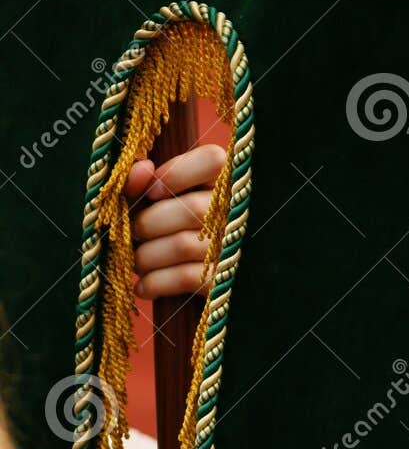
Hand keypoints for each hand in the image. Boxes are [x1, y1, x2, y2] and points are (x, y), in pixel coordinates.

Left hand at [124, 143, 226, 301]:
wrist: (196, 288)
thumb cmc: (169, 231)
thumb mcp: (158, 200)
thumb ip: (142, 179)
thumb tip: (141, 170)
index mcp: (224, 183)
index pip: (214, 160)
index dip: (176, 173)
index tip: (152, 192)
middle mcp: (235, 213)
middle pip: (190, 208)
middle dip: (147, 224)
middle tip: (133, 234)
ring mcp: (232, 248)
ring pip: (182, 245)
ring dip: (146, 256)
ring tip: (135, 261)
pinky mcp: (225, 281)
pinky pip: (185, 277)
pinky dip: (156, 282)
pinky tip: (144, 287)